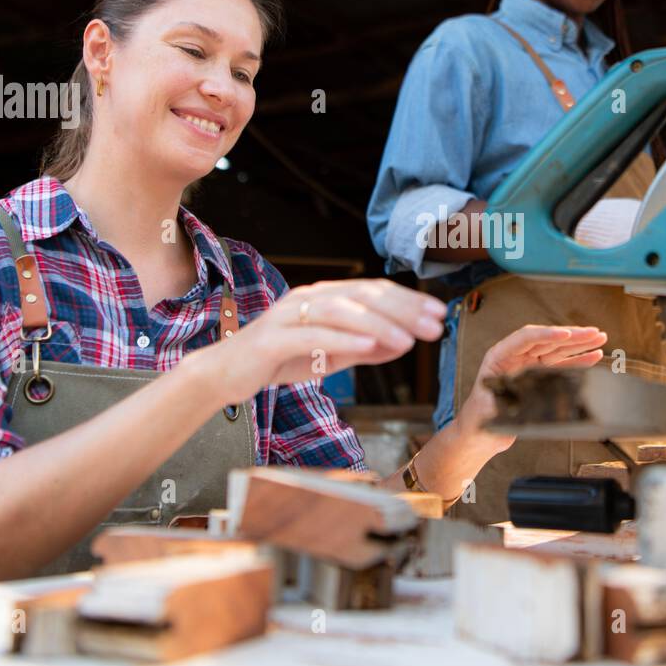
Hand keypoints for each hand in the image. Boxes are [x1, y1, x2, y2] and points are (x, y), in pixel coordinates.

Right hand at [200, 279, 446, 406]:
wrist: (225, 373)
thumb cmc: (279, 360)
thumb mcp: (332, 355)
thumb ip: (365, 347)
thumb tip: (404, 343)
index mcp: (325, 296)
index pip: (374, 292)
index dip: (410, 301)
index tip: (440, 314)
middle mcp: (309, 297)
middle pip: (363, 296)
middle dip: (404, 310)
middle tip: (434, 326)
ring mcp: (290, 314)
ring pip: (341, 311)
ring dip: (379, 323)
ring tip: (409, 340)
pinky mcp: (274, 337)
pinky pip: (314, 334)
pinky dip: (345, 338)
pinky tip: (371, 345)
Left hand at [456, 325, 607, 453]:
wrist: (479, 434)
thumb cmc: (479, 418)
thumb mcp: (488, 406)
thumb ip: (504, 396)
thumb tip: (521, 390)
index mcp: (500, 356)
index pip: (526, 338)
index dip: (547, 335)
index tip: (567, 333)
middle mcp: (516, 357)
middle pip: (547, 341)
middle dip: (572, 336)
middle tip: (594, 332)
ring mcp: (528, 366)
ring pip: (557, 350)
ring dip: (579, 344)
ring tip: (599, 337)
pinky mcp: (538, 378)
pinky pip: (560, 365)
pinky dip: (577, 361)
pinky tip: (592, 355)